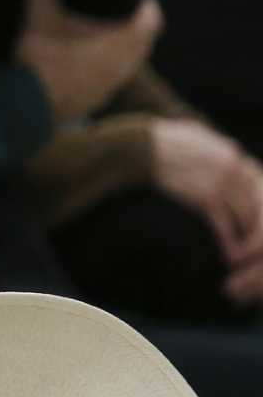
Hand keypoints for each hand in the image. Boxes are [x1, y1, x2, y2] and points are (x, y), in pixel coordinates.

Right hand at [14, 0, 160, 124]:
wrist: (21, 110)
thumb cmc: (38, 60)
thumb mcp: (37, 15)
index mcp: (122, 43)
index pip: (151, 21)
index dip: (144, 6)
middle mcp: (123, 68)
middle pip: (140, 42)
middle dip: (129, 24)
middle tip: (111, 7)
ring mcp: (108, 88)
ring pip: (123, 63)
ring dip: (115, 48)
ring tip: (92, 31)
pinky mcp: (91, 101)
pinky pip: (106, 79)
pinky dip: (99, 66)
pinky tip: (76, 59)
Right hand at [151, 121, 262, 266]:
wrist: (145, 148)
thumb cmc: (167, 143)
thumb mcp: (202, 139)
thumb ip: (220, 153)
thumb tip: (227, 161)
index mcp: (237, 157)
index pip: (262, 190)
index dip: (262, 213)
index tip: (256, 228)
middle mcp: (237, 170)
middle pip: (259, 206)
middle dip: (259, 230)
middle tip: (255, 249)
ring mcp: (223, 184)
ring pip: (246, 219)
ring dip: (247, 241)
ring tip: (243, 256)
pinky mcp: (206, 198)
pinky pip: (226, 226)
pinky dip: (230, 243)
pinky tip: (229, 255)